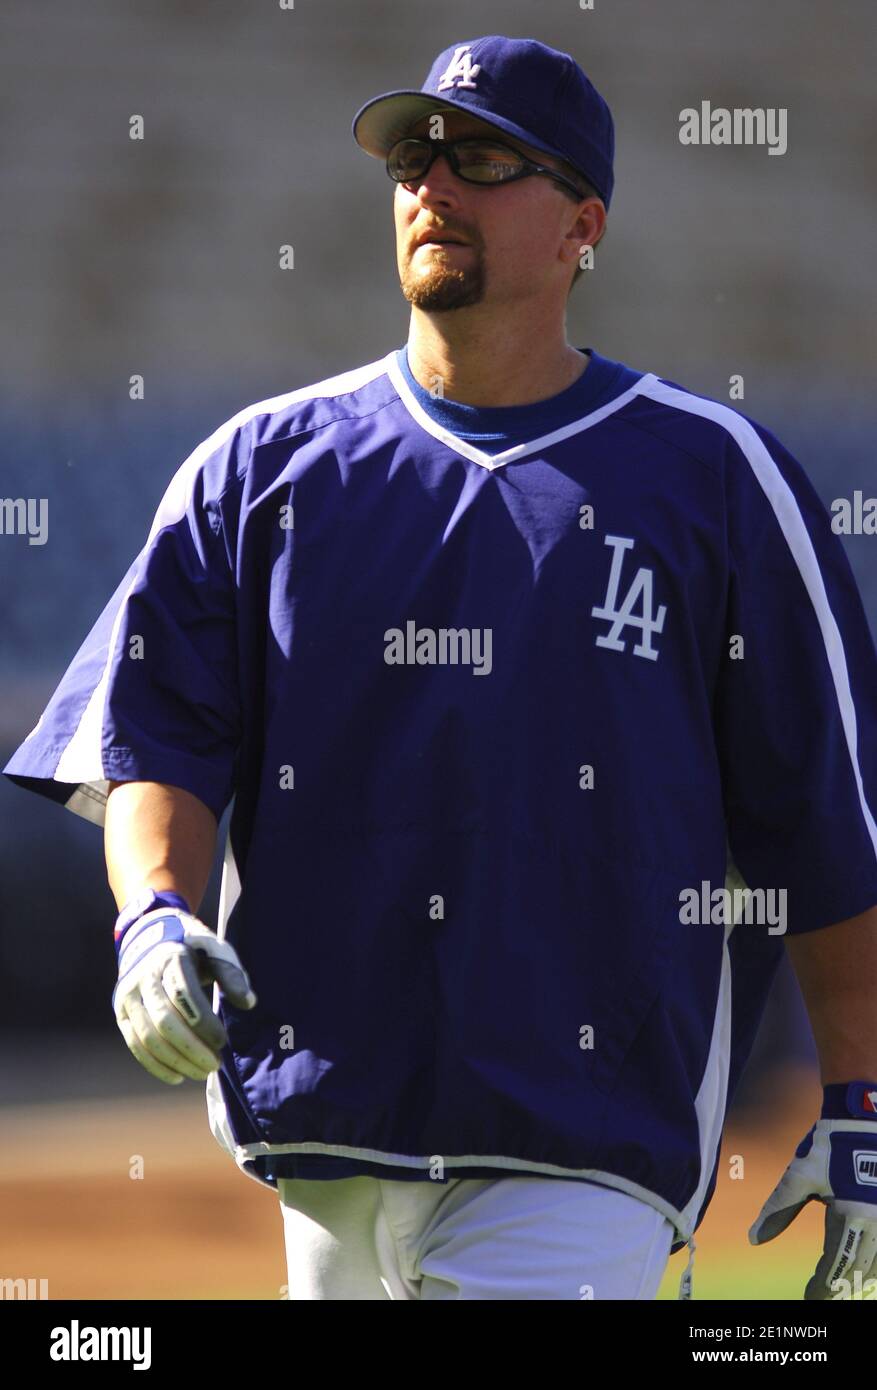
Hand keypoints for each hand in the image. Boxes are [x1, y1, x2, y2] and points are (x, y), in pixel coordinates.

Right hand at [113, 906, 256, 1085]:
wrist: (150, 939)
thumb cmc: (193, 950)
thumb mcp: (214, 951)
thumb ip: (231, 975)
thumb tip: (248, 1003)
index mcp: (171, 958)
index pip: (185, 995)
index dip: (204, 1023)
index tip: (223, 1041)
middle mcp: (144, 977)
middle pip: (164, 1021)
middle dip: (191, 1048)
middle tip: (215, 1065)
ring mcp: (128, 996)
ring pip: (148, 1037)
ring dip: (176, 1061)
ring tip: (201, 1072)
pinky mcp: (122, 1013)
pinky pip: (135, 1045)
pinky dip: (156, 1065)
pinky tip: (178, 1076)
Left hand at [749, 1083, 876, 1298]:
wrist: (861, 1117)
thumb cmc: (827, 1146)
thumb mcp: (798, 1178)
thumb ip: (777, 1211)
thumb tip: (754, 1239)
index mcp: (852, 1217)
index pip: (836, 1266)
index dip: (822, 1285)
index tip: (810, 1297)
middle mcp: (875, 1223)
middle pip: (859, 1270)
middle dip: (841, 1285)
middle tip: (824, 1294)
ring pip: (876, 1263)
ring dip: (859, 1275)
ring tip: (842, 1284)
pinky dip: (872, 1260)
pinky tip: (863, 1262)